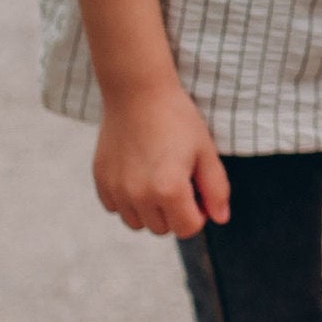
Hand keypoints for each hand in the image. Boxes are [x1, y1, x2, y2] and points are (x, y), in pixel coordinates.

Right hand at [92, 81, 230, 237]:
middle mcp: (139, 196)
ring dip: (151, 210)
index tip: (198, 190)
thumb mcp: (205, 151)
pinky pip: (116, 208)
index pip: (188, 229)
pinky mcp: (101, 180)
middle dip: (176, 212)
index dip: (199, 213)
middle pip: (163, 229)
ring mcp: (116, 189)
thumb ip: (216, 189)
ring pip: (137, 223)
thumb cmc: (176, 118)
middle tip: (179, 179)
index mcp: (169, 190)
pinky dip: (128, 200)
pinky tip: (138, 175)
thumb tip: (220, 219)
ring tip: (158, 179)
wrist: (137, 92)